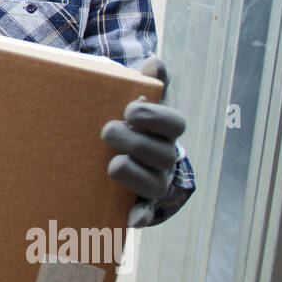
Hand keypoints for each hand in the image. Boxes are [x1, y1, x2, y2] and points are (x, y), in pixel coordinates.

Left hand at [100, 54, 185, 227]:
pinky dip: (140, 216)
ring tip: (112, 164)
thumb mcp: (142, 103)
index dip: (154, 116)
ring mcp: (156, 182)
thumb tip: (154, 63)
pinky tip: (130, 218)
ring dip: (132, 173)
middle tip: (107, 130)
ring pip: (152, 183)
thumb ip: (149, 82)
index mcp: (167, 132)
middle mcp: (166, 158)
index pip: (175, 123)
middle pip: (160, 153)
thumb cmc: (134, 126)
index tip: (130, 108)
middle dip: (133, 141)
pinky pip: (146, 213)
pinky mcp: (142, 203)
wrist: (134, 160)